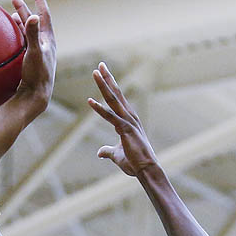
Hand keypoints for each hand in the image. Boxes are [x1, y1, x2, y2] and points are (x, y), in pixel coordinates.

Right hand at [9, 0, 54, 111]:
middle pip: (33, 22)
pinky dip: (16, 37)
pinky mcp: (30, 62)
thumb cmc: (37, 75)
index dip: (40, 2)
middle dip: (24, 9)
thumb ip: (33, 34)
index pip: (44, 15)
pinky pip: (23, 44)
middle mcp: (44, 45)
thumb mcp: (34, 53)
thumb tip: (33, 16)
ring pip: (28, 33)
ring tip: (11, 17)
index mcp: (48, 40)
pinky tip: (9, 39)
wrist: (36, 97)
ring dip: (20, 23)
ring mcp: (37, 54)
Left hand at [87, 62, 158, 176]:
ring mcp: (128, 122)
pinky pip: (110, 117)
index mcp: (128, 120)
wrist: (146, 170)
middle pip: (116, 94)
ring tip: (95, 73)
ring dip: (103, 86)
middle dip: (107, 79)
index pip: (117, 99)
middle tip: (100, 65)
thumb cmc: (135, 162)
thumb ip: (108, 151)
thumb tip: (99, 152)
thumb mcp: (117, 155)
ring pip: (113, 100)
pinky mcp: (125, 129)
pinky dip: (99, 109)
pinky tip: (90, 101)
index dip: (109, 86)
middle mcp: (129, 117)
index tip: (102, 74)